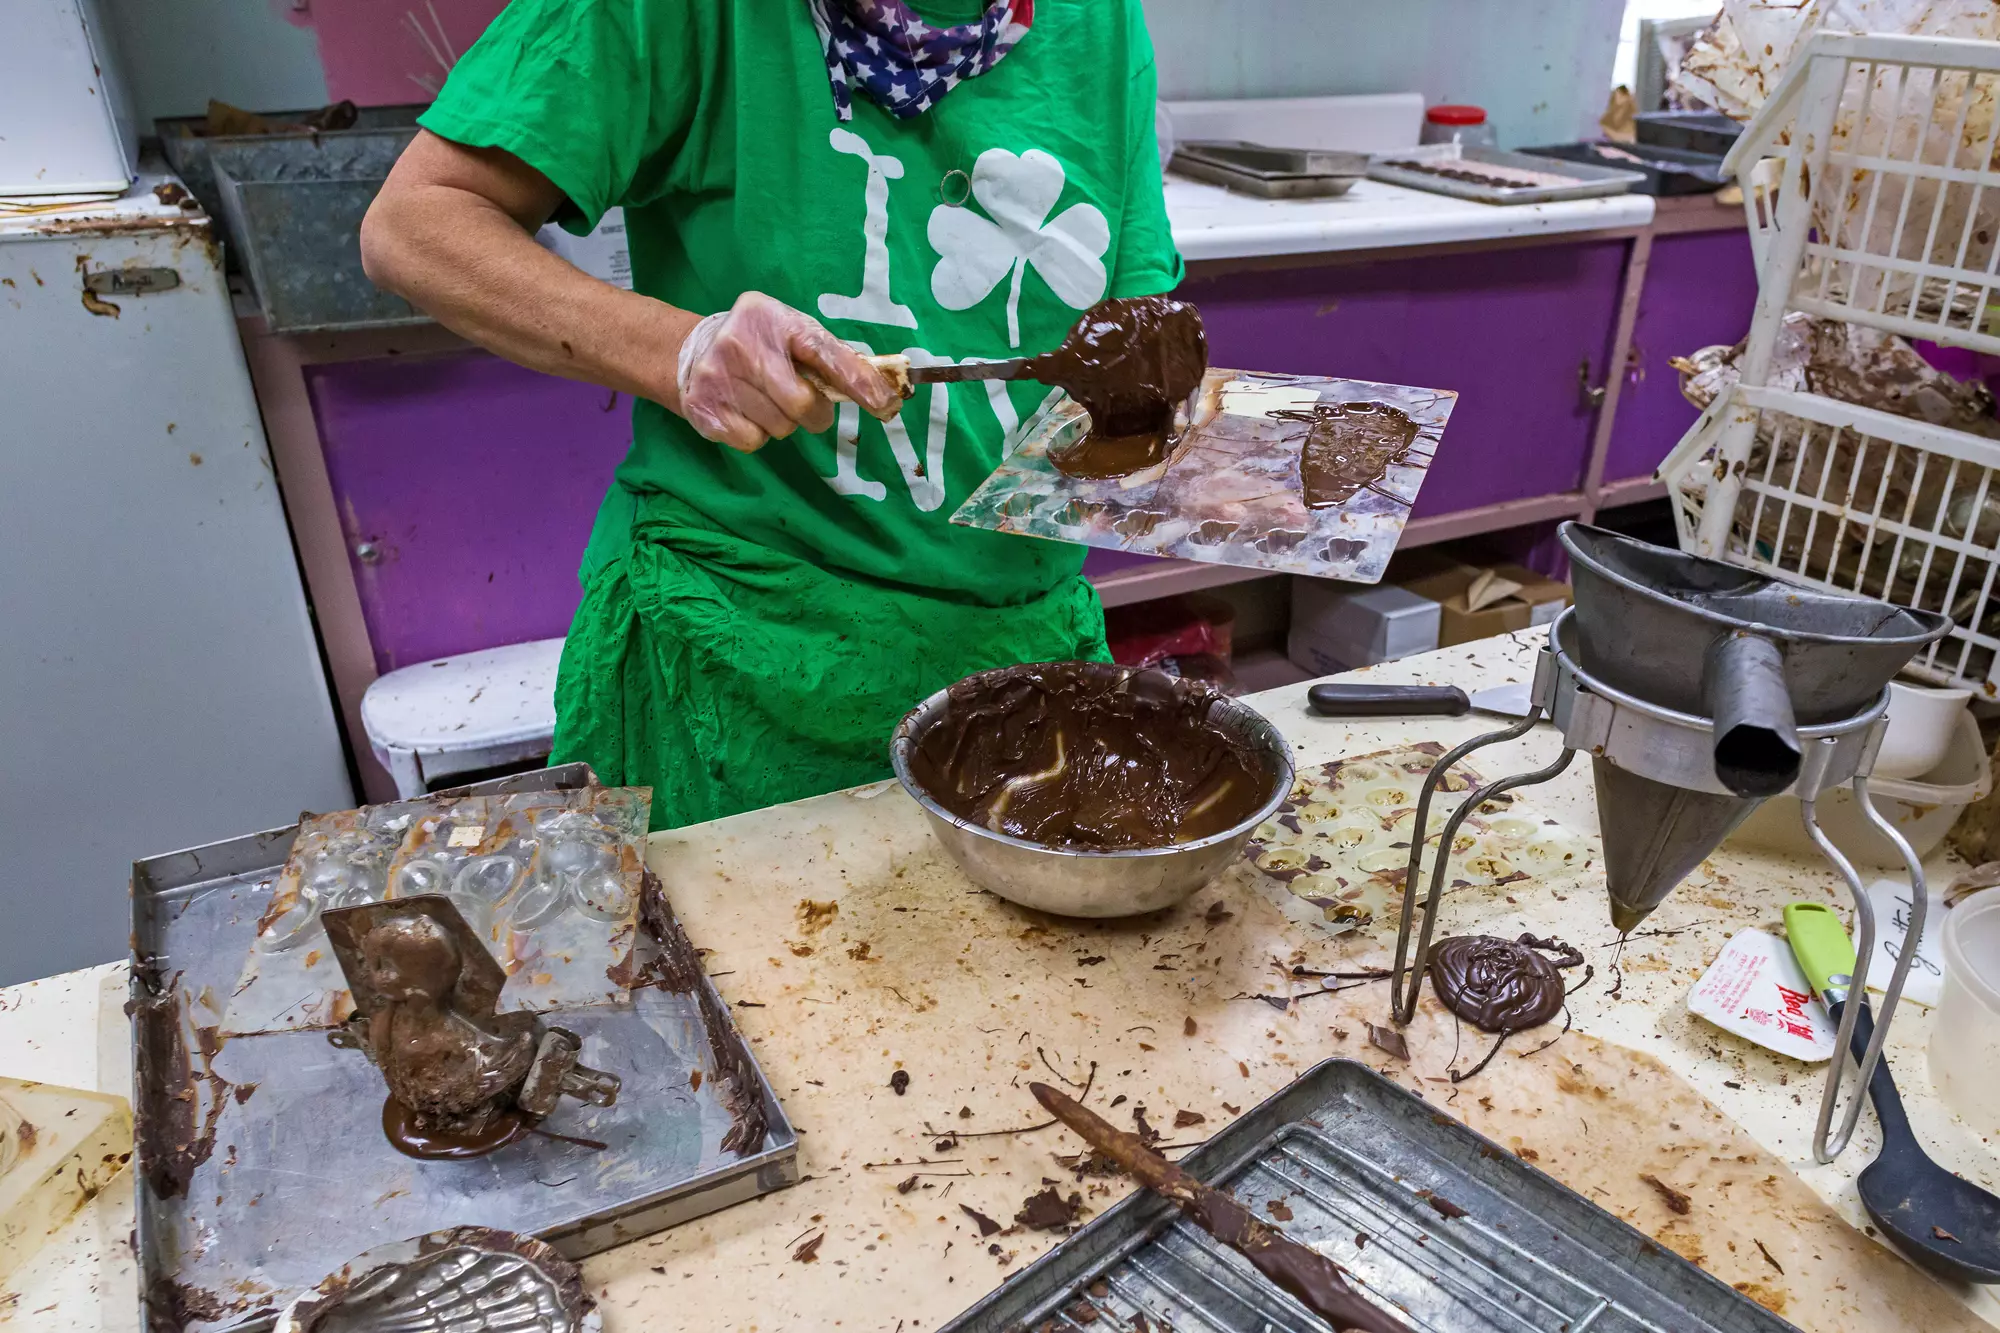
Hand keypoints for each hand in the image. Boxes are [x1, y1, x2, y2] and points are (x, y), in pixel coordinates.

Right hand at [674, 292, 900, 450]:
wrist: (691, 350)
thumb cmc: (761, 343)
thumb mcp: (792, 333)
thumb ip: (830, 355)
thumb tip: (880, 387)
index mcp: (774, 319)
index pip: (824, 353)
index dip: (858, 382)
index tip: (885, 404)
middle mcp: (742, 343)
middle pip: (802, 404)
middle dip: (815, 413)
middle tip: (806, 404)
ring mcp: (718, 377)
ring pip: (780, 427)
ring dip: (784, 423)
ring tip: (766, 400)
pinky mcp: (704, 409)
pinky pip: (753, 442)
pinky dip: (758, 434)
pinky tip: (746, 411)